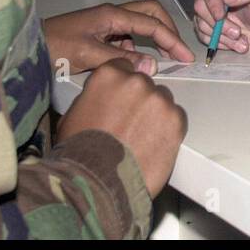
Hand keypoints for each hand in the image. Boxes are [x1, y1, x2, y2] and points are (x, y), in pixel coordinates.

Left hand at [43, 0, 193, 75]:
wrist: (29, 48)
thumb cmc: (55, 48)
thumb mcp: (89, 56)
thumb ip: (122, 60)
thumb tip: (152, 66)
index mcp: (112, 15)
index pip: (152, 24)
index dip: (172, 40)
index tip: (186, 57)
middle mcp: (111, 14)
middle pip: (151, 13)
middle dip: (168, 30)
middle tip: (179, 51)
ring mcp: (105, 23)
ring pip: (139, 23)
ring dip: (153, 37)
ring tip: (162, 58)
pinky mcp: (99, 33)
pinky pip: (126, 35)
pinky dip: (137, 46)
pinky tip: (134, 61)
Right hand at [57, 58, 186, 197]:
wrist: (97, 182)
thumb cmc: (79, 153)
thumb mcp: (73, 115)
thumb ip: (94, 97)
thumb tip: (102, 98)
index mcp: (109, 75)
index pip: (124, 68)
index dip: (122, 87)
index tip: (122, 100)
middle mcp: (137, 82)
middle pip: (145, 85)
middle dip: (139, 102)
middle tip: (129, 125)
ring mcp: (158, 100)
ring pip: (162, 101)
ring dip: (155, 115)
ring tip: (141, 138)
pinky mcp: (176, 120)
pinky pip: (176, 118)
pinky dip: (168, 130)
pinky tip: (153, 144)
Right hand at [192, 0, 249, 51]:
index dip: (212, 1)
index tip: (221, 15)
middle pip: (200, 7)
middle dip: (219, 24)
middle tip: (237, 32)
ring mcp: (207, 9)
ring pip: (202, 24)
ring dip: (223, 37)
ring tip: (242, 40)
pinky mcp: (206, 25)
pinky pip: (204, 37)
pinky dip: (221, 43)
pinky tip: (236, 43)